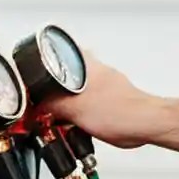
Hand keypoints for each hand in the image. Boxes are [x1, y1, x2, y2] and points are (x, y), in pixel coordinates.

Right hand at [42, 52, 162, 149]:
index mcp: (86, 64)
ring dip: (68, 102)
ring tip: (62, 115)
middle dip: (53, 88)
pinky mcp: (111, 98)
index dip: (41, 63)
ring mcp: (105, 83)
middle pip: (64, 73)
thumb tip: (37, 106)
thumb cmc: (121, 112)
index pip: (56, 53)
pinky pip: (88, 102)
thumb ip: (51, 106)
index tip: (33, 73)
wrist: (145, 125)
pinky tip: (79, 123)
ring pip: (77, 89)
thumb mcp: (73, 110)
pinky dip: (81, 111)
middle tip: (46, 100)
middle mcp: (96, 70)